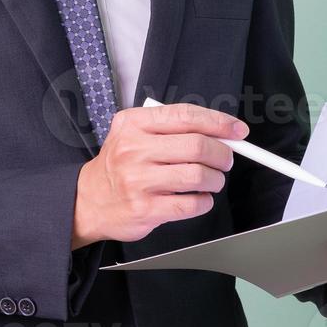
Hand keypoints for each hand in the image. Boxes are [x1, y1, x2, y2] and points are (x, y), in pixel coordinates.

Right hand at [72, 103, 247, 246]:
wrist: (89, 200)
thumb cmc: (120, 164)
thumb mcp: (134, 133)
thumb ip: (172, 128)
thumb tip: (222, 132)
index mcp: (133, 124)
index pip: (185, 116)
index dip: (218, 122)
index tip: (238, 130)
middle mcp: (133, 149)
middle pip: (197, 146)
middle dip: (222, 154)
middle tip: (225, 160)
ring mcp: (138, 181)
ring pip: (198, 176)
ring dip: (215, 180)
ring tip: (212, 181)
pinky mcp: (145, 210)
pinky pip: (190, 205)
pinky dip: (204, 202)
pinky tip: (198, 199)